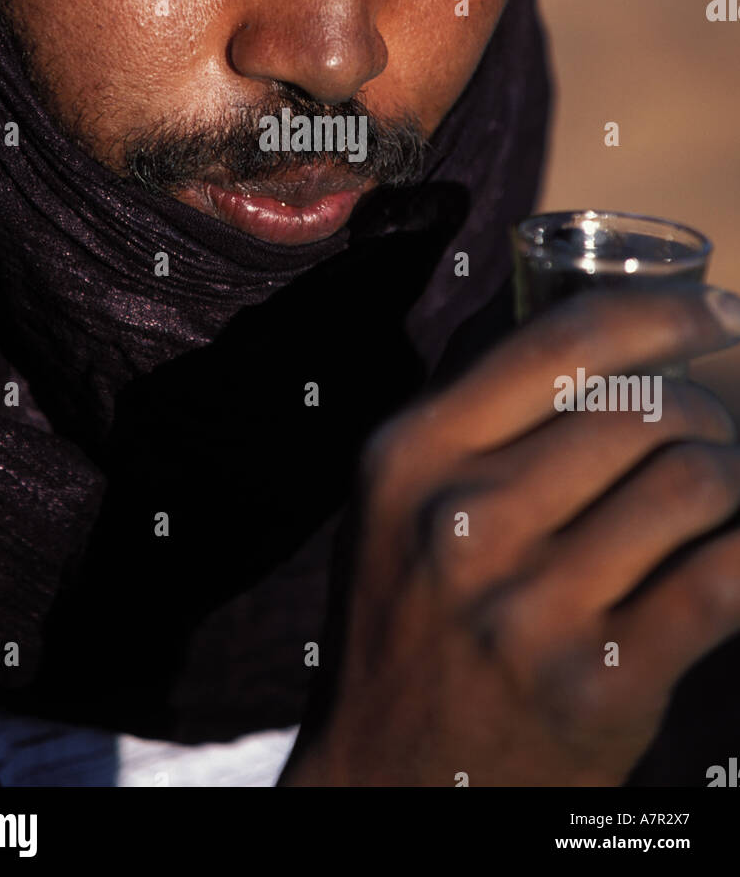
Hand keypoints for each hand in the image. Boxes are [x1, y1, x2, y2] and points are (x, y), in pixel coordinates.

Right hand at [279, 284, 739, 785]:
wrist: (389, 782)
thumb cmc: (411, 620)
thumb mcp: (399, 502)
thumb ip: (477, 418)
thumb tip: (608, 325)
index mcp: (411, 454)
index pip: (563, 343)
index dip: (663, 312)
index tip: (719, 311)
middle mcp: (462, 520)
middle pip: (643, 409)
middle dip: (706, 409)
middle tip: (715, 432)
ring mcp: (529, 607)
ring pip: (693, 480)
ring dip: (734, 474)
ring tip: (721, 494)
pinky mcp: (596, 685)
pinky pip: (724, 578)